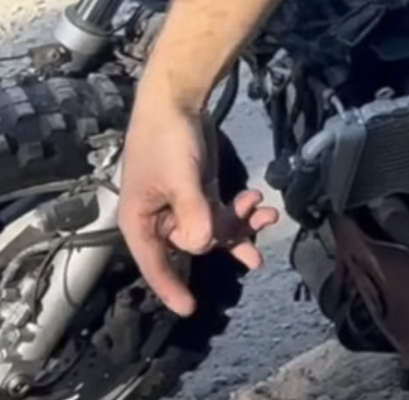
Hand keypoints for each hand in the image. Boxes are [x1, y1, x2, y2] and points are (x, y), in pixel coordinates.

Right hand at [117, 82, 276, 316]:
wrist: (177, 99)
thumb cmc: (167, 139)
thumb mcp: (180, 178)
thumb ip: (192, 213)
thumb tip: (200, 248)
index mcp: (140, 222)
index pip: (154, 264)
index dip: (170, 288)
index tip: (189, 309)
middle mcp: (159, 219)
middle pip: (193, 247)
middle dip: (226, 244)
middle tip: (255, 253)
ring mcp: (180, 205)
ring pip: (212, 229)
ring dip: (240, 226)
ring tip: (267, 215)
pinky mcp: (198, 191)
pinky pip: (220, 212)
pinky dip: (240, 210)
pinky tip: (257, 201)